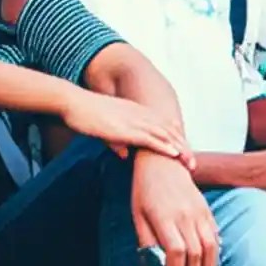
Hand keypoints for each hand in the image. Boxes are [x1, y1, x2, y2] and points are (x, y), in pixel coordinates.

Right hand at [59, 90, 194, 168]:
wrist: (73, 103)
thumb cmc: (85, 115)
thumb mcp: (105, 130)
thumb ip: (117, 142)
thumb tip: (125, 155)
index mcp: (136, 112)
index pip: (162, 126)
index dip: (175, 139)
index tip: (185, 152)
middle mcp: (139, 114)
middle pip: (168, 131)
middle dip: (182, 147)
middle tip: (193, 162)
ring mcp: (133, 120)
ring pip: (163, 135)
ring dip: (178, 149)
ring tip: (190, 162)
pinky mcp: (125, 128)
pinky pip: (149, 138)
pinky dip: (164, 146)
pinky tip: (174, 154)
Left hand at [131, 151, 218, 265]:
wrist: (162, 161)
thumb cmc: (145, 190)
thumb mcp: (138, 217)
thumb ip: (145, 246)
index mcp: (163, 217)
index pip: (175, 253)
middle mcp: (185, 215)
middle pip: (195, 255)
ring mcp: (199, 212)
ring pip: (211, 248)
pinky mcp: (207, 210)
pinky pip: (215, 237)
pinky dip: (213, 254)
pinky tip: (204, 262)